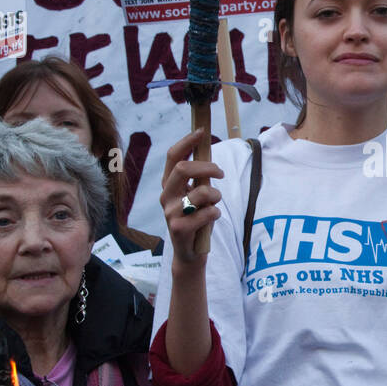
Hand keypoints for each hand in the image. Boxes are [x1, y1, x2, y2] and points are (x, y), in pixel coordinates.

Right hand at [159, 129, 223, 267]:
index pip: (172, 156)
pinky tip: (211, 219)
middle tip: (221, 173)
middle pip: (183, 168)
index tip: (201, 132)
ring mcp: (170, 212)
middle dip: (207, 167)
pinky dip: (216, 213)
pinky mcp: (179, 228)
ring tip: (215, 203)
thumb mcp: (196, 196)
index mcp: (169, 185)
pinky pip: (207, 213)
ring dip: (216, 195)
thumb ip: (199, 178)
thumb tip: (207, 152)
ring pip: (201, 192)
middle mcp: (165, 196)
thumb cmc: (196, 220)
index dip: (186, 142)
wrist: (189, 253)